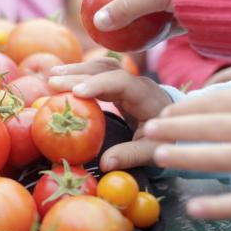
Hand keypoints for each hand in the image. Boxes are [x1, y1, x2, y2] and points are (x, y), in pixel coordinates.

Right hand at [49, 59, 172, 171]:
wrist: (178, 125)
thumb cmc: (165, 138)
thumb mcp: (152, 151)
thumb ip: (130, 155)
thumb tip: (106, 163)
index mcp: (145, 96)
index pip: (121, 82)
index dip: (98, 85)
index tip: (76, 92)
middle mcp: (136, 82)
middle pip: (106, 70)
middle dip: (78, 75)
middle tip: (52, 82)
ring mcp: (128, 80)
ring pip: (102, 67)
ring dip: (77, 70)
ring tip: (53, 75)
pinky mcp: (120, 83)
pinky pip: (100, 72)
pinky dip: (81, 73)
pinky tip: (64, 75)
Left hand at [142, 89, 230, 219]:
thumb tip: (203, 100)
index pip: (217, 104)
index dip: (186, 108)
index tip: (163, 114)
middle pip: (212, 127)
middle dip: (177, 128)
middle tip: (150, 130)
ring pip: (220, 158)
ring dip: (186, 156)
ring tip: (158, 155)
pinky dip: (217, 206)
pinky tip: (192, 208)